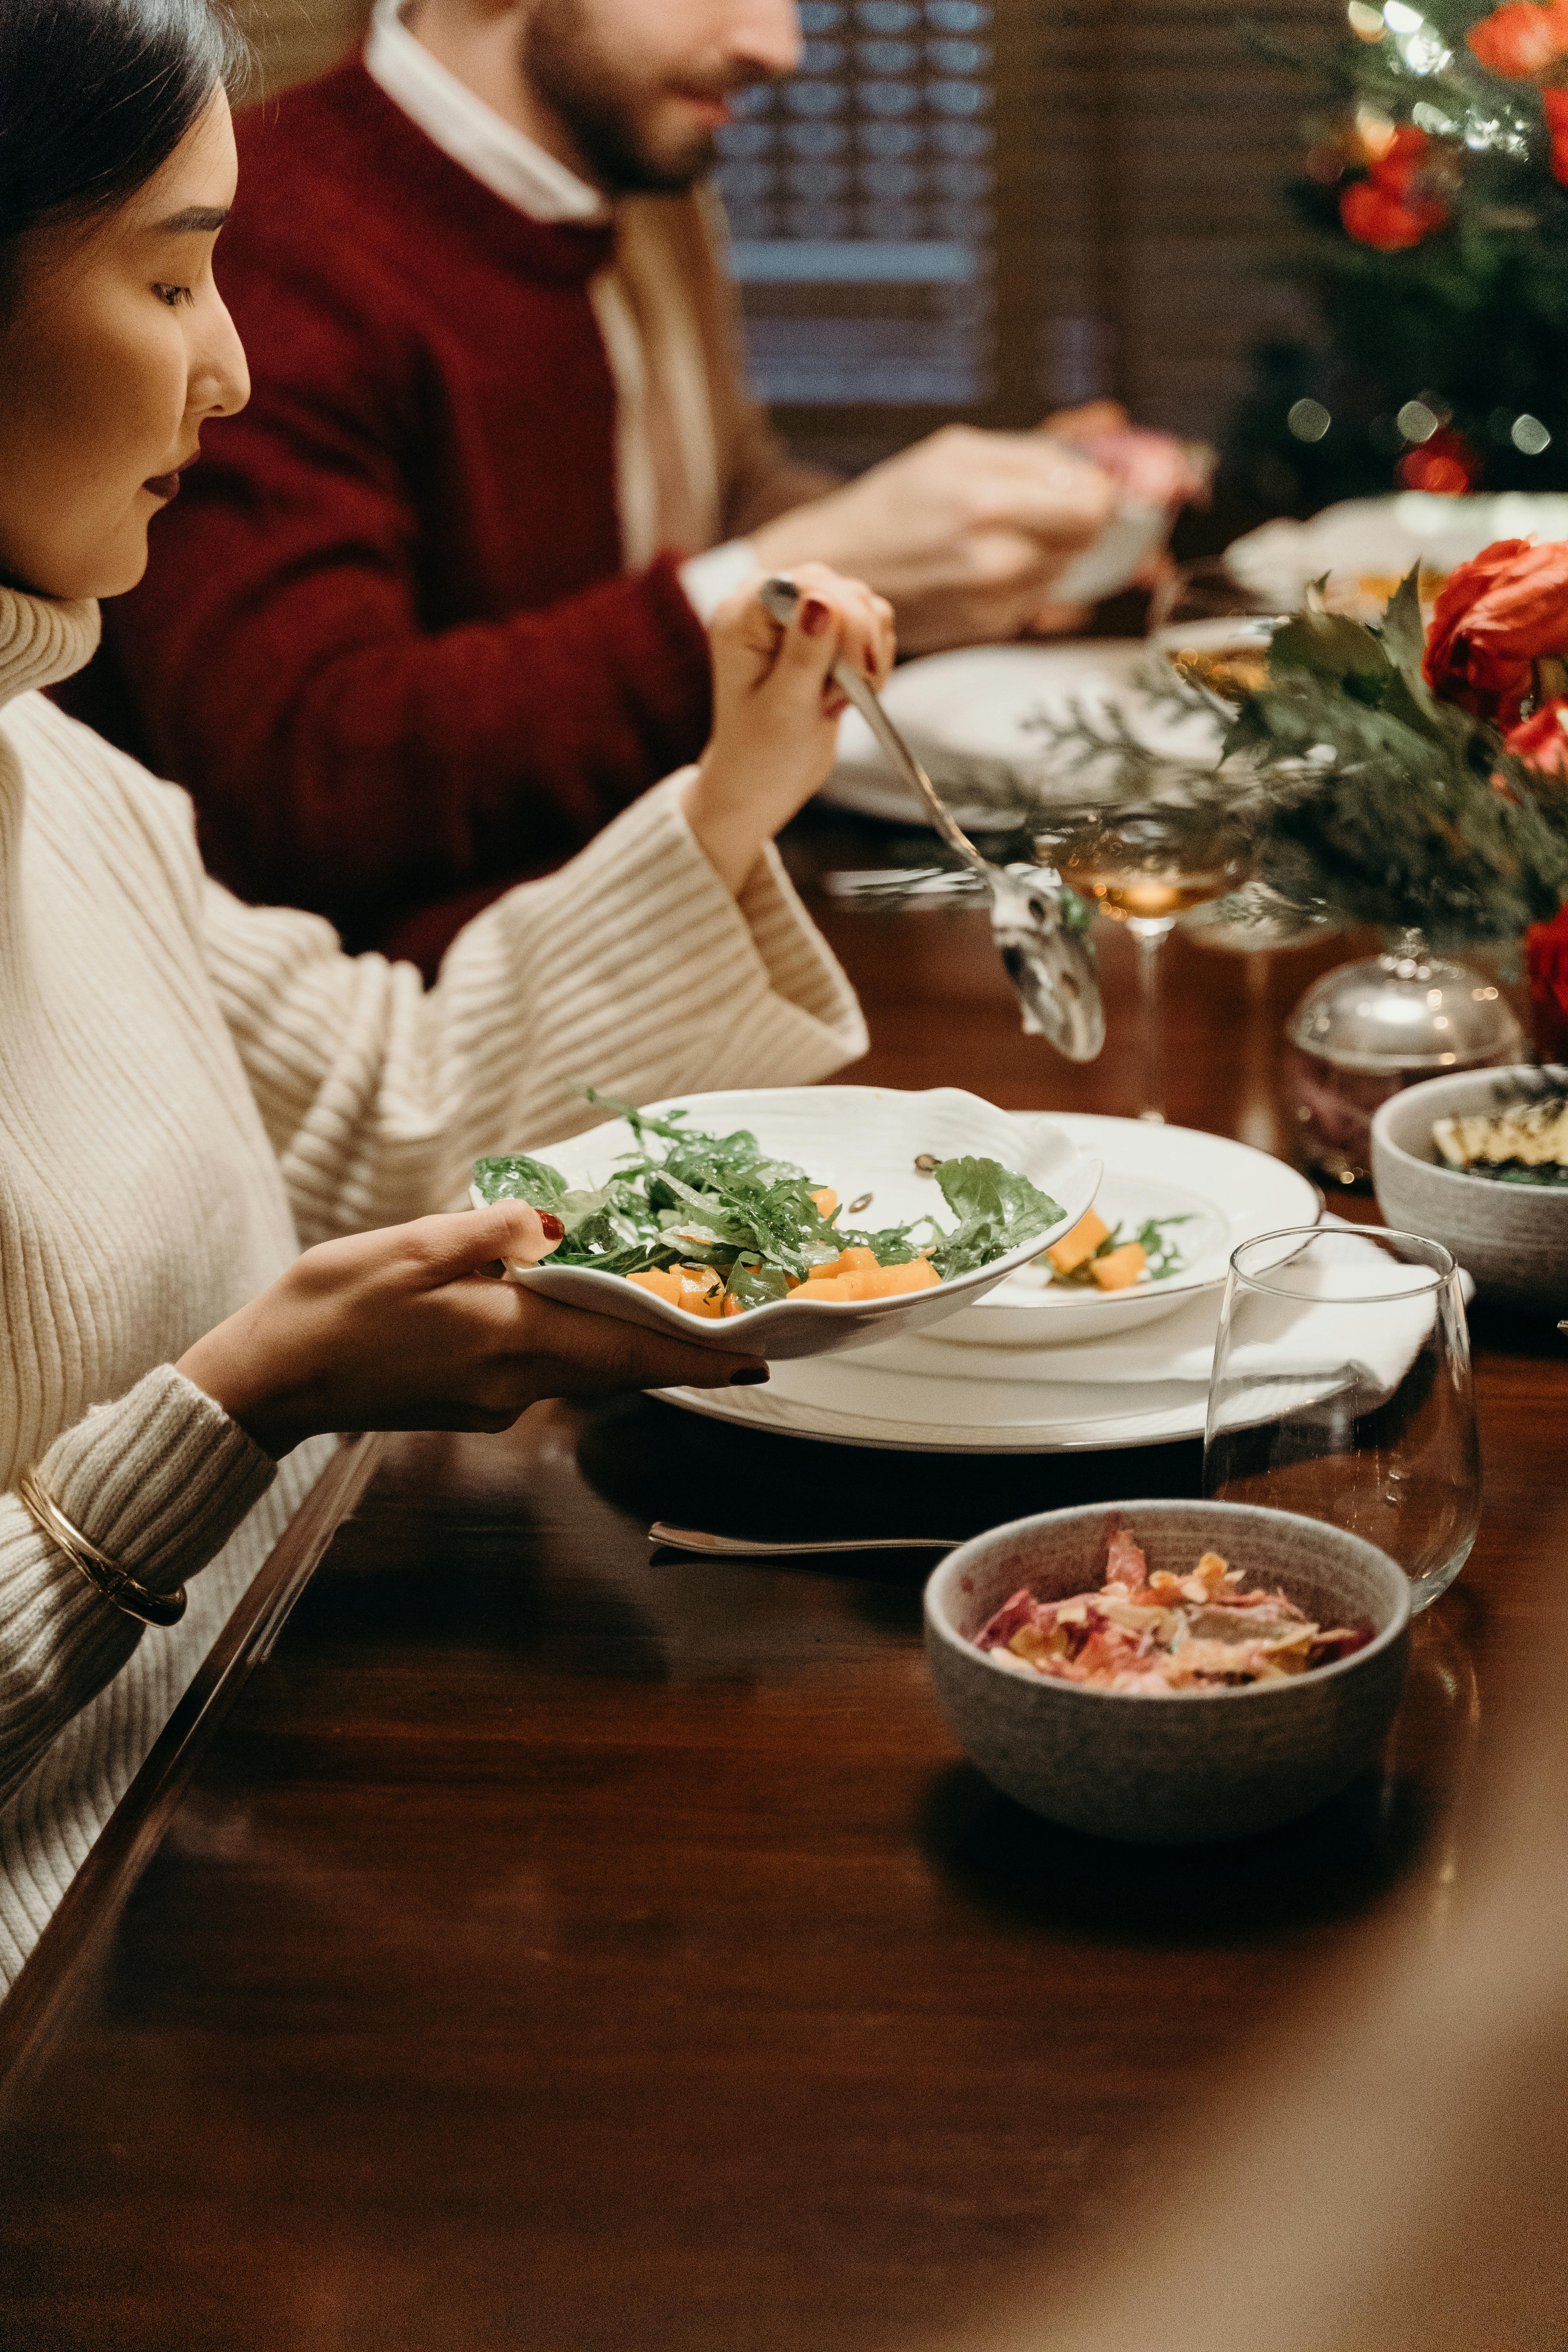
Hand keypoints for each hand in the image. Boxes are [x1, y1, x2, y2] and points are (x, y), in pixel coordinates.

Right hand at [176, 1202, 767, 1458]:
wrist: (268, 1380)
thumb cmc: (330, 1307)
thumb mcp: (410, 1247)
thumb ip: (490, 1235)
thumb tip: (549, 1224)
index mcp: (509, 1339)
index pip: (627, 1355)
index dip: (698, 1357)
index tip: (758, 1360)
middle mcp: (512, 1381)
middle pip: (614, 1364)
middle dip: (673, 1345)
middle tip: (730, 1324)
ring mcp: (490, 1399)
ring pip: (577, 1365)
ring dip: (618, 1340)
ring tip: (659, 1305)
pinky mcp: (467, 1401)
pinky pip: (537, 1367)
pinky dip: (565, 1340)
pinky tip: (563, 1306)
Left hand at [681, 560, 893, 894]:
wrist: (763, 781)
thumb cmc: (762, 755)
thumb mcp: (784, 709)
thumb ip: (804, 653)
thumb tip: (822, 600)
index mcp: (742, 618)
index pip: (803, 585)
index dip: (840, 619)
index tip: (854, 670)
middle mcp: (767, 607)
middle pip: (837, 588)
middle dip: (857, 641)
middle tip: (849, 691)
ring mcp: (797, 615)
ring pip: (861, 603)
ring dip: (867, 653)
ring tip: (839, 697)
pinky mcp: (824, 631)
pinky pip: (870, 623)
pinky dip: (873, 658)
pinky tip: (852, 691)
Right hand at [748, 423, 1114, 654]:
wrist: (837, 568)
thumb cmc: (891, 506)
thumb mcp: (958, 451)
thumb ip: (1036, 449)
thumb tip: (1109, 428)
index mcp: (987, 501)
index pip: (1093, 500)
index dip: (1094, 487)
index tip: (1079, 481)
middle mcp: (996, 557)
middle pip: (1088, 535)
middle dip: (1074, 516)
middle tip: (1040, 506)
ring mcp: (996, 599)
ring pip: (1068, 565)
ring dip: (1050, 547)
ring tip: (1000, 534)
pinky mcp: (991, 627)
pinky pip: (1040, 594)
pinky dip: (1026, 577)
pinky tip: (985, 564)